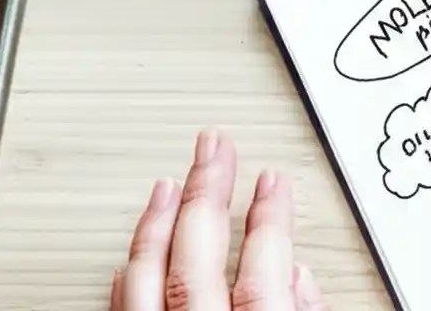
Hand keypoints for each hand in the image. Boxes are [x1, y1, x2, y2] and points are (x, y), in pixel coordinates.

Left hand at [110, 129, 329, 309]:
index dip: (269, 216)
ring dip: (158, 225)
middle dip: (206, 194)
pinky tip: (135, 257)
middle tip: (215, 148)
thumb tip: (301, 282)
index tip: (272, 180)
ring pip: (146, 279)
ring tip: (170, 182)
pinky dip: (129, 279)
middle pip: (195, 261)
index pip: (262, 268)